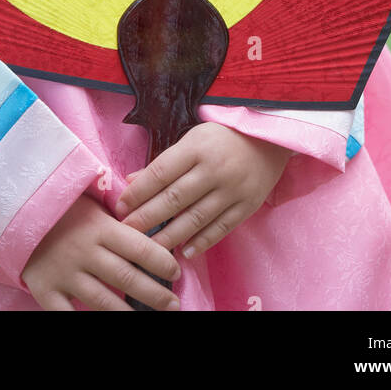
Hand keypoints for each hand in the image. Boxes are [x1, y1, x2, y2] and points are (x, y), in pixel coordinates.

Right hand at [20, 193, 181, 311]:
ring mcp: (65, 274)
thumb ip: (119, 210)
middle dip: (155, 294)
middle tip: (173, 305)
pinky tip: (106, 326)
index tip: (176, 271)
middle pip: (126, 278)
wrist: (16, 209)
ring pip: (103, 302)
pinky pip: (68, 316)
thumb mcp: (91, 199)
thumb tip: (153, 211)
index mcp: (100, 227)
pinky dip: (84, 323)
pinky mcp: (46, 291)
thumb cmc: (63, 206)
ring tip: (147, 319)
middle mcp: (84, 252)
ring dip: (128, 313)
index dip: (162, 261)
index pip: (139, 247)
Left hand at [114, 123, 291, 257]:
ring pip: (196, 218)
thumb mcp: (192, 139)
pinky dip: (202, 242)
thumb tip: (132, 181)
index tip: (120, 208)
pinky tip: (186, 252)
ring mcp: (232, 189)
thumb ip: (164, 162)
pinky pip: (221, 228)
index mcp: (197, 147)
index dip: (139, 192)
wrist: (269, 138)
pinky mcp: (247, 205)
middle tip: (127, 232)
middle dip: (147, 218)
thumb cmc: (223, 137)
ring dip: (171, 236)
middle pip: (175, 198)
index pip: (161, 172)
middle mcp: (214, 169)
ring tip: (151, 249)